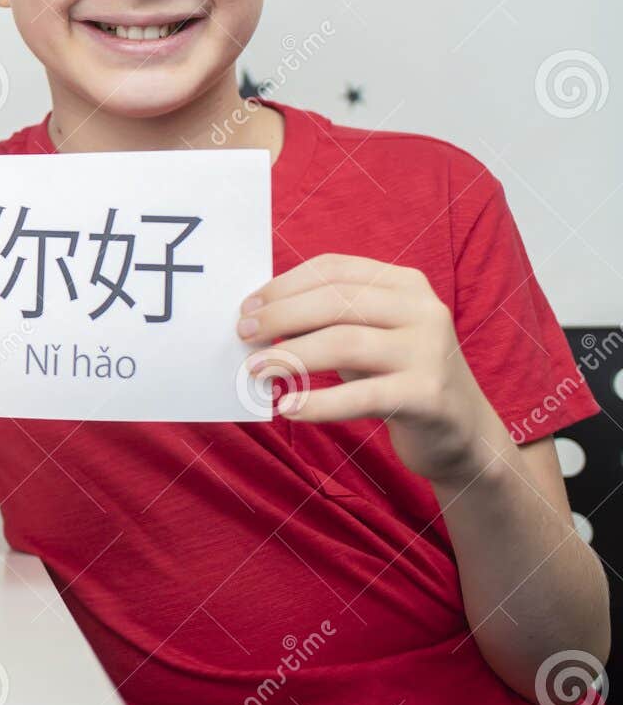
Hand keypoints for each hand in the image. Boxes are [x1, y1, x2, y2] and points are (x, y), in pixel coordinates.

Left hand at [237, 252, 492, 484]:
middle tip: (243, 335)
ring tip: (257, 370)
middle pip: (336, 301)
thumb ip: (328, 319)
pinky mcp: (428, 396)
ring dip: (291, 356)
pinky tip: (288, 408)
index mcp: (406, 284)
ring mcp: (430, 352)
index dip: (285, 285)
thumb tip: (258, 318)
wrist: (462, 435)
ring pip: (345, 342)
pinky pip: (361, 396)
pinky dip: (318, 403)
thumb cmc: (398, 377)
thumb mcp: (368, 336)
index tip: (248, 306)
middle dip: (281, 317)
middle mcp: (423, 310)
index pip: (334, 270)